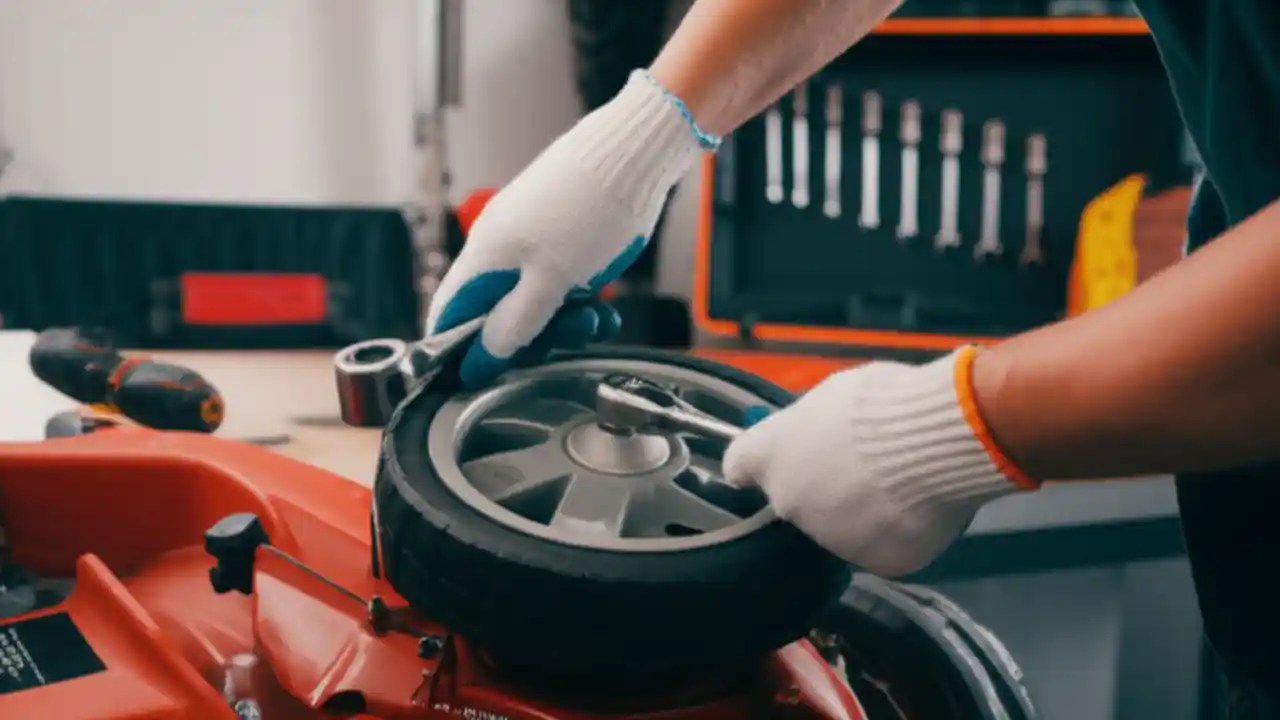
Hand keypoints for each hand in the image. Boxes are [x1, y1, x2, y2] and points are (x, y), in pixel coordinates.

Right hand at [427, 70, 715, 387]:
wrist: (635, 150)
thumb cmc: (593, 209)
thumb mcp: (554, 281)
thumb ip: (515, 324)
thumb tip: (478, 361)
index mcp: (485, 257)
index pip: (448, 318)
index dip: (461, 354)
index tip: (490, 377)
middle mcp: (500, 248)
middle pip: (497, 316)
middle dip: (534, 337)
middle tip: (572, 335)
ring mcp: (530, 240)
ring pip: (534, 302)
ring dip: (566, 321)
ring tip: (599, 318)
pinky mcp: (559, 235)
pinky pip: (559, 283)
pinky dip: (580, 300)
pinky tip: (606, 308)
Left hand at [724, 348, 1036, 576]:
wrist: (939, 441)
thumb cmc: (883, 402)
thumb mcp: (835, 394)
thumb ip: (813, 425)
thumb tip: (819, 434)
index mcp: (769, 455)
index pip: (740, 467)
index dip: (760, 463)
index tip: (780, 458)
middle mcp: (789, 505)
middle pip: (796, 501)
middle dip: (820, 489)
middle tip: (862, 466)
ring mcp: (832, 540)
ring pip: (841, 529)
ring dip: (859, 514)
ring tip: (901, 484)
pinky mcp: (878, 564)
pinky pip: (884, 546)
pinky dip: (898, 533)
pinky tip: (920, 507)